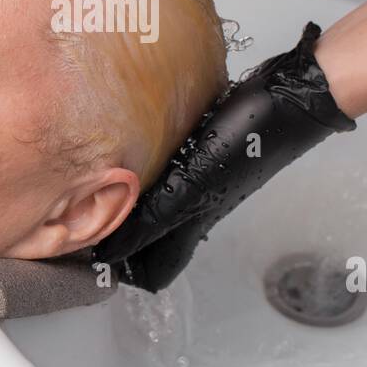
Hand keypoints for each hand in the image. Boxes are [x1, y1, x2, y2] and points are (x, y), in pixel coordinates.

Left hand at [92, 21, 356, 291]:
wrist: (291, 96)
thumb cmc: (251, 141)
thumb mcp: (195, 182)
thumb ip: (155, 217)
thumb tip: (114, 251)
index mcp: (193, 221)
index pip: (154, 270)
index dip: (120, 270)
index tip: (81, 255)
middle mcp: (195, 204)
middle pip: (150, 239)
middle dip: (114, 236)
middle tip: (74, 216)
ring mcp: (201, 176)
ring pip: (155, 204)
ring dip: (125, 202)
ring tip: (90, 185)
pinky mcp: (204, 148)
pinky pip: (164, 171)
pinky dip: (141, 170)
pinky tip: (126, 150)